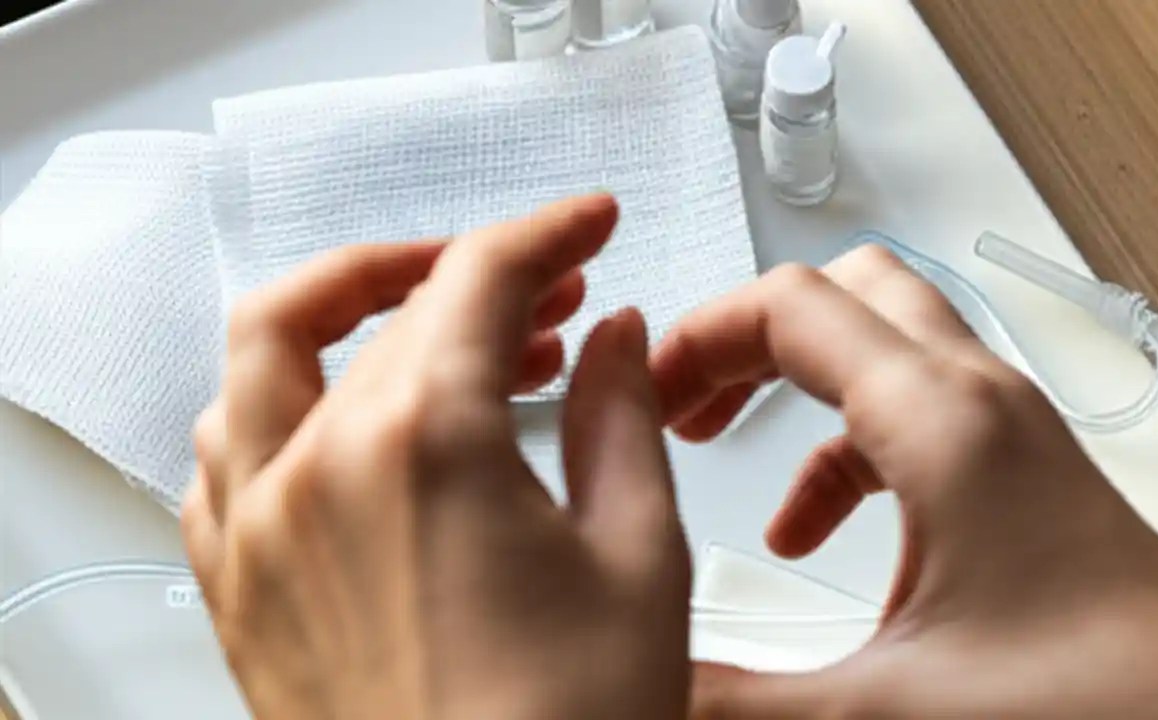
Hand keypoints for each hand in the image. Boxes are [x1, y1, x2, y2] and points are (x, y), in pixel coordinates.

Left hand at [182, 195, 691, 719]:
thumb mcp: (640, 557)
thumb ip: (623, 418)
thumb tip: (616, 338)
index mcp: (422, 446)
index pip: (480, 277)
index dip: (546, 234)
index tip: (585, 226)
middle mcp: (316, 471)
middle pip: (393, 312)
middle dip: (486, 282)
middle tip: (558, 302)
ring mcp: (258, 531)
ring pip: (270, 356)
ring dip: (354, 313)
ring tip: (435, 331)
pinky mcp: (238, 592)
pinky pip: (221, 457)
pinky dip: (274, 406)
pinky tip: (335, 425)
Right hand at [651, 247, 1157, 718]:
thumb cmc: (1097, 703)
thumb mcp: (880, 711)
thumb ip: (739, 702)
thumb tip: (648, 689)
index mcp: (940, 422)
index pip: (790, 308)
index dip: (698, 336)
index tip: (644, 389)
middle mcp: (979, 402)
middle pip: (841, 294)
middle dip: (745, 335)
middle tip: (685, 394)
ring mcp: (1008, 432)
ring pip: (879, 346)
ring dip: (793, 383)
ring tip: (723, 442)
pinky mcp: (1023, 474)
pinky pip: (911, 417)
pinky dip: (842, 449)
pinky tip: (811, 530)